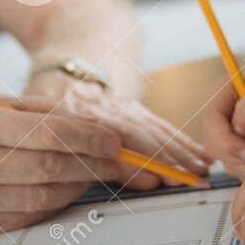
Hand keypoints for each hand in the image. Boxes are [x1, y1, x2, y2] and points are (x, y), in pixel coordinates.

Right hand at [0, 100, 129, 236]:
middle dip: (93, 164)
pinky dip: (55, 204)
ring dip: (79, 186)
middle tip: (119, 161)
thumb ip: (36, 113)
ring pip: (45, 196)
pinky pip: (28, 217)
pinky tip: (66, 190)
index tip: (113, 140)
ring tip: (95, 173)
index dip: (87, 138)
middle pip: (51, 167)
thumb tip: (90, 125)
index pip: (46, 133)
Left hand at [23, 75, 210, 186]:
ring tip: (203, 170)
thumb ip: (59, 145)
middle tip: (189, 180)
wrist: (70, 64)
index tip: (153, 179)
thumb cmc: (49, 97)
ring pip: (157, 130)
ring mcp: (127, 109)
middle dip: (168, 160)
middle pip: (142, 136)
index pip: (112, 140)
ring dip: (182, 152)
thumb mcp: (41, 118)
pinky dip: (184, 142)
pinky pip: (164, 127)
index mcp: (81, 114)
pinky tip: (200, 155)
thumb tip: (80, 174)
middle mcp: (110, 110)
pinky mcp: (139, 111)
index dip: (134, 161)